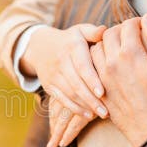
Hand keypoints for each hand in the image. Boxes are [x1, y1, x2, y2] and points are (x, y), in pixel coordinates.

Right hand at [20, 25, 108, 146]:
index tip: (102, 92)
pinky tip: (88, 115)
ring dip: (85, 106)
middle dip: (91, 99)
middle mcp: (61, 61)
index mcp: (71, 46)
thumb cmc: (71, 40)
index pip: (81, 65)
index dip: (91, 79)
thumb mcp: (80, 31)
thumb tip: (105, 30)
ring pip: (69, 93)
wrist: (40, 47)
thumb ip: (93, 31)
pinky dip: (74, 108)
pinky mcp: (49, 86)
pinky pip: (61, 99)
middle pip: (76, 83)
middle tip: (106, 111)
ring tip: (101, 114)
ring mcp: (53, 75)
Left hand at [90, 15, 146, 146]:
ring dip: (106, 44)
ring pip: (96, 49)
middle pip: (109, 34)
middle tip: (131, 35)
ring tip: (119, 48)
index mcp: (130, 53)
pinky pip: (91, 67)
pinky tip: (110, 63)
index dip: (137, 22)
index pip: (128, 25)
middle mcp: (111, 62)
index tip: (143, 26)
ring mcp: (102, 76)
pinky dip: (98, 60)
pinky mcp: (98, 88)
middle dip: (120, 30)